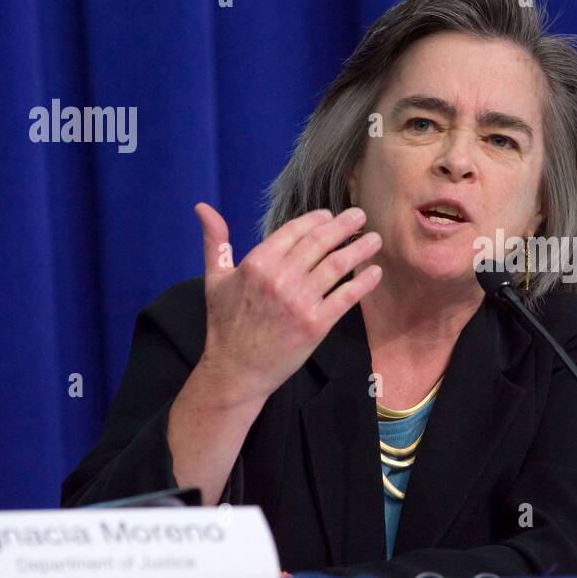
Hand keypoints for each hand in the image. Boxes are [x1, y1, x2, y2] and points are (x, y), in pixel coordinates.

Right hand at [193, 202, 382, 406]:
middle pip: (320, 242)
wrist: (236, 370)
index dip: (317, 219)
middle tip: (361, 215)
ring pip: (337, 266)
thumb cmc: (225, 324)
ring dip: (360, 249)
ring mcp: (299, 301)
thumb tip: (202, 207)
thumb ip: (215, 242)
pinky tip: (375, 272)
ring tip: (375, 240)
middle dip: (345, 225)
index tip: (331, 216)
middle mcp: (279, 278)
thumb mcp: (215, 279)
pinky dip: (364, 282)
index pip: (295, 230)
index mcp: (257, 263)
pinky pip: (346, 296)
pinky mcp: (315, 324)